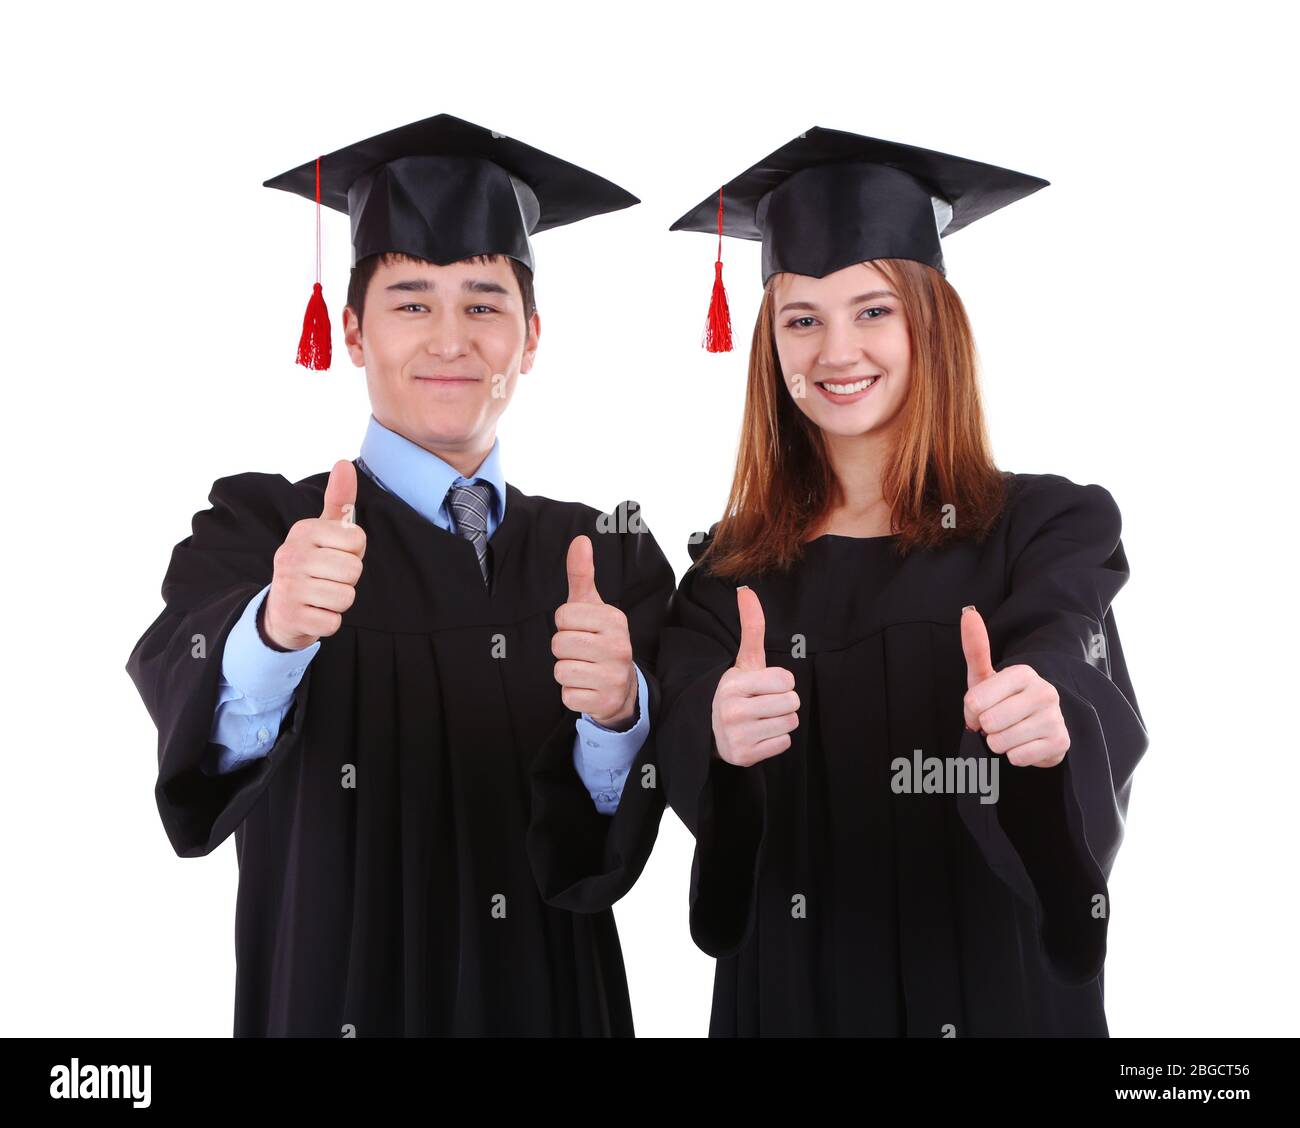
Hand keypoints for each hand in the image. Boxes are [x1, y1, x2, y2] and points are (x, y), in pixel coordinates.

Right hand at [262, 460, 366, 650]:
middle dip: (349, 579)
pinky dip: (330, 621)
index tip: (335, 554)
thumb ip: (339, 500)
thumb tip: (343, 463)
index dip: (354, 552)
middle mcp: (290, 554)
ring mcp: (287, 586)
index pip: (357, 540)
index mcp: (303, 531)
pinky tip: (314, 612)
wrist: (282, 608)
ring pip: (346, 596)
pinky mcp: (291, 616)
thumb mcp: (325, 531)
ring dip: (340, 601)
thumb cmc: (314, 563)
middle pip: (354, 570)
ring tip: (322, 594)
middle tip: (329, 578)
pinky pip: (334, 622)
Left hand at [552, 535, 637, 728]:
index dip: (564, 625)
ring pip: (560, 670)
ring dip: (566, 672)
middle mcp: (619, 646)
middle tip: (581, 652)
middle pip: (558, 643)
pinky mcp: (605, 701)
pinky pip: (567, 695)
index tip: (580, 630)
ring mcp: (614, 676)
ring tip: (584, 669)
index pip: (562, 616)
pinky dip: (571, 694)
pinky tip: (587, 688)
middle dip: (563, 650)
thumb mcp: (591, 607)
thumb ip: (582, 575)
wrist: (621, 687)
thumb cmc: (599, 639)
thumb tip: (580, 540)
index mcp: (614, 619)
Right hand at [710, 586, 799, 765]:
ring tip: (762, 717)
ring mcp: (738, 736)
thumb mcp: (743, 661)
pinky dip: (776, 740)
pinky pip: (783, 743)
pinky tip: (759, 733)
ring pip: (790, 723)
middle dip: (783, 701)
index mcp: (734, 684)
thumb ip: (752, 628)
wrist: (708, 727)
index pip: (787, 681)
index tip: (764, 684)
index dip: (781, 681)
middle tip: (764, 702)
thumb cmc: (736, 690)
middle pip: (792, 703)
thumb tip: (747, 590)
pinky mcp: (744, 756)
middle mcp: (733, 711)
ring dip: (781, 720)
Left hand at [961, 604, 1069, 767]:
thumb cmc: (1004, 700)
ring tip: (1009, 732)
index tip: (981, 707)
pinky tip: (1023, 744)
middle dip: (985, 728)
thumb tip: (969, 614)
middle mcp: (1044, 691)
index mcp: (1022, 673)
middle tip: (996, 722)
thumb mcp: (985, 677)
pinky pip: (1017, 757)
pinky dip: (1014, 755)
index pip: (975, 701)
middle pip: (989, 722)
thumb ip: (976, 648)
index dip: (971, 710)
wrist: (1037, 730)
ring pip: (1001, 741)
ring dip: (998, 743)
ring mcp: (1054, 717)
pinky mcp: (1060, 742)